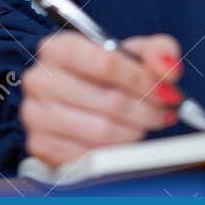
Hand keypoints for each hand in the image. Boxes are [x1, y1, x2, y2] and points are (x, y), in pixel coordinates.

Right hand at [20, 31, 186, 166]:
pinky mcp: (39, 146)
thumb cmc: (105, 75)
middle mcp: (39, 79)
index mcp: (58, 47)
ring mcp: (36, 114)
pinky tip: (125, 141)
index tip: (167, 91)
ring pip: (101, 131)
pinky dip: (115, 152)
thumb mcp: (132, 53)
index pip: (106, 62)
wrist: (76, 99)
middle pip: (108, 100)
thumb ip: (157, 52)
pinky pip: (89, 156)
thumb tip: (168, 67)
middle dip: (145, 110)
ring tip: (146, 125)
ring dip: (134, 131)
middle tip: (164, 113)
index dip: (142, 80)